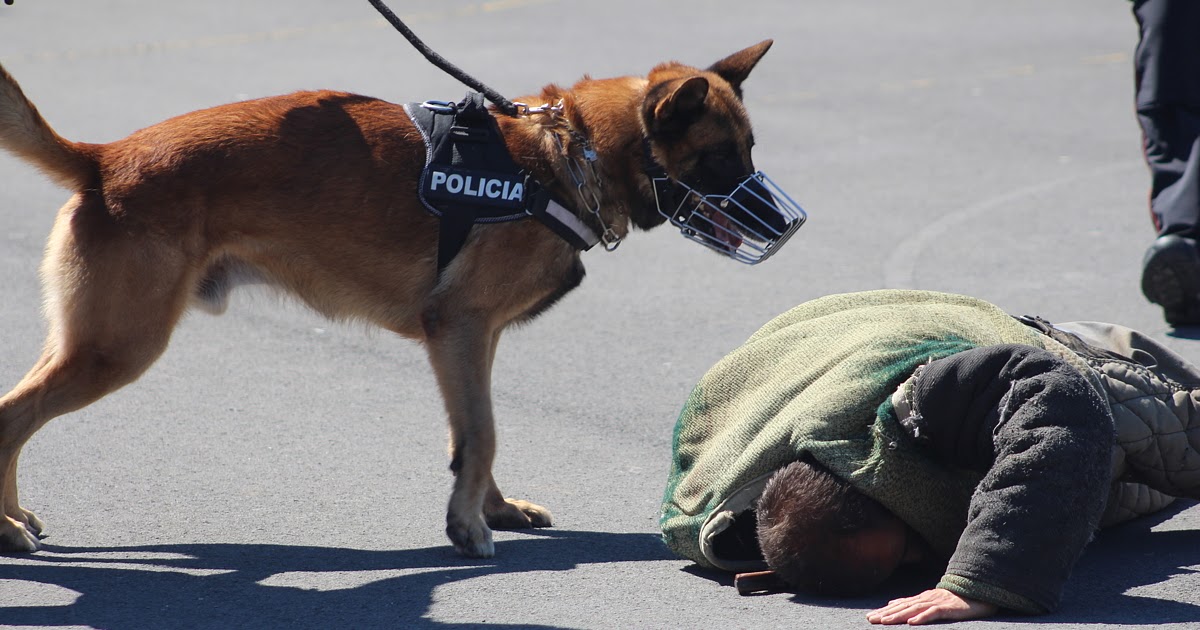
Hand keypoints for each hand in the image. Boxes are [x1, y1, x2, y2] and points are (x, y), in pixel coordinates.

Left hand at [866, 588, 998, 624]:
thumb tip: (893, 603)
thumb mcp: (930, 600)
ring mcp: (936, 602)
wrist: (977, 592)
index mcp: (921, 598)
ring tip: (885, 622)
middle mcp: (925, 599)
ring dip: (898, 615)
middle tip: (870, 619)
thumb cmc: (953, 599)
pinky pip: (933, 613)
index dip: (884, 611)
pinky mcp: (947, 608)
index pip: (899, 605)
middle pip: (902, 607)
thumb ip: (912, 602)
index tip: (870, 617)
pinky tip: (911, 622)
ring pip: (914, 609)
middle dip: (886, 614)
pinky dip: (922, 617)